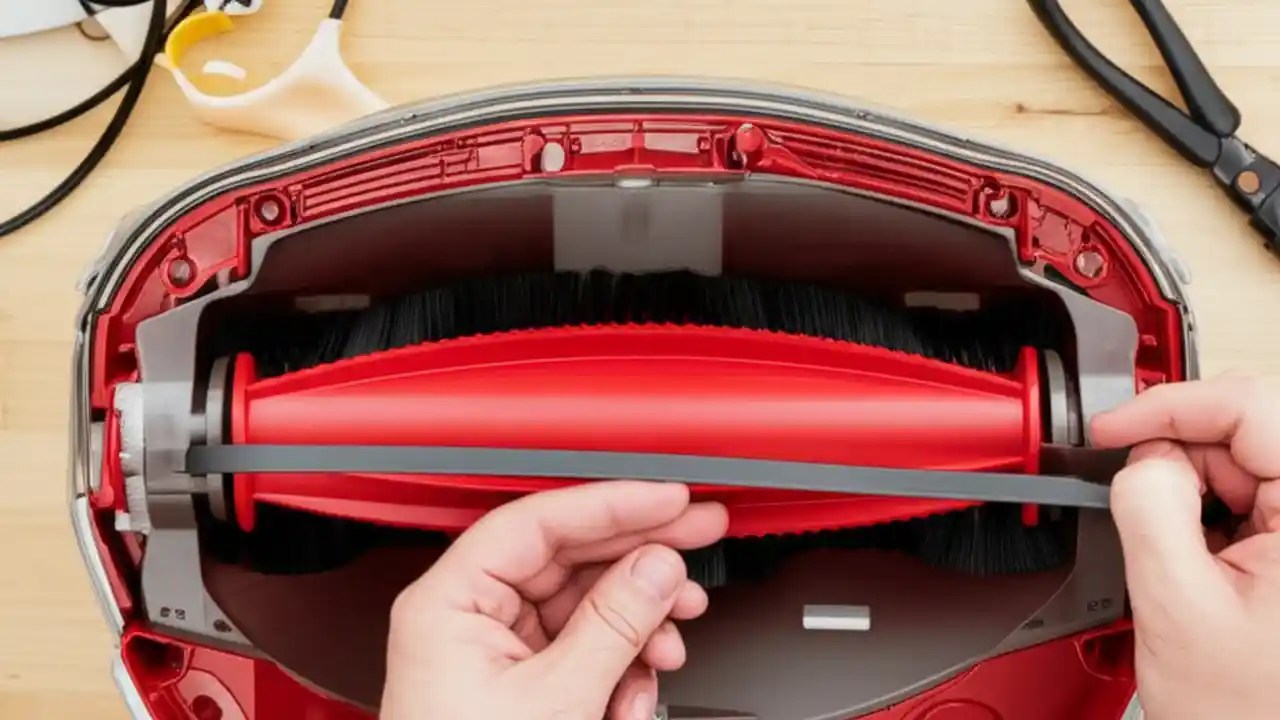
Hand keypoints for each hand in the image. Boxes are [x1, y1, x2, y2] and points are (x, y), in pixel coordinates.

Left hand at [380, 481, 728, 719]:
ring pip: (582, 605)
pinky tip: (640, 681)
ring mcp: (493, 649)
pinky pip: (579, 647)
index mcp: (448, 603)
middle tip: (698, 534)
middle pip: (566, 558)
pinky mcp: (516, 681)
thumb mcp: (557, 700)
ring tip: (671, 638)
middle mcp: (466, 616)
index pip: (538, 522)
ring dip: (636, 620)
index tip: (670, 500)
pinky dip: (619, 662)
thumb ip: (613, 624)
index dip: (612, 504)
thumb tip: (657, 565)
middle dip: (637, 557)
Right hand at [1092, 375, 1279, 719]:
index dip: (1173, 404)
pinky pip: (1249, 495)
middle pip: (1246, 428)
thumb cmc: (1247, 711)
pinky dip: (1207, 512)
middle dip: (1178, 451)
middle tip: (1137, 494)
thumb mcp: (1175, 604)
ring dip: (1191, 488)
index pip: (1253, 406)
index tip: (1114, 428)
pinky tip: (1199, 557)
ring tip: (1178, 552)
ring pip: (1243, 459)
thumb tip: (1139, 453)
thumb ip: (1149, 508)